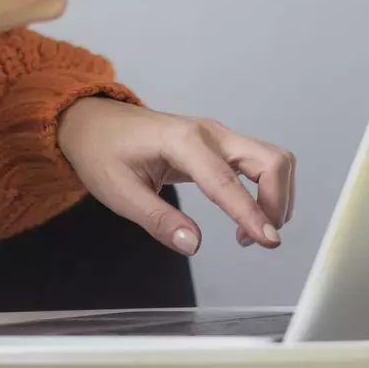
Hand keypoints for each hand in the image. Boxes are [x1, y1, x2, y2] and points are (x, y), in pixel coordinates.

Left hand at [57, 97, 296, 254]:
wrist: (92, 122)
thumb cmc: (101, 152)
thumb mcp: (119, 193)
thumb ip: (157, 220)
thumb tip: (192, 245)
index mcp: (183, 142)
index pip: (227, 181)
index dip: (251, 213)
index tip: (269, 242)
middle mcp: (209, 133)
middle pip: (269, 160)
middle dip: (276, 203)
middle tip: (259, 240)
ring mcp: (217, 136)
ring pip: (271, 159)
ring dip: (275, 197)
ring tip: (250, 233)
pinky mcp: (219, 145)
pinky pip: (259, 163)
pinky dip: (266, 190)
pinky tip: (244, 216)